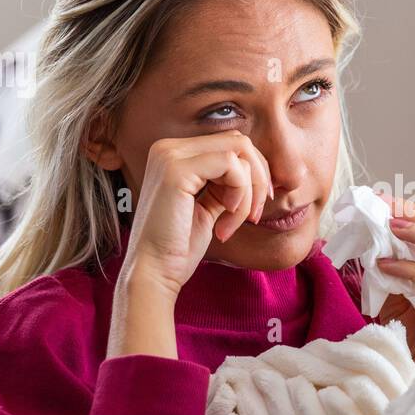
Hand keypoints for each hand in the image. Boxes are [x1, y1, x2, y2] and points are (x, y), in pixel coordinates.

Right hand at [108, 132, 270, 359]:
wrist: (155, 272)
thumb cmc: (181, 246)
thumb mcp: (209, 205)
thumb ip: (226, 184)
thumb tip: (258, 169)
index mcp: (173, 154)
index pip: (231, 144)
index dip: (254, 173)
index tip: (254, 208)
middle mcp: (168, 148)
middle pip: (239, 142)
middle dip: (258, 179)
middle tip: (254, 215)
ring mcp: (170, 155)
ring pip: (239, 152)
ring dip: (250, 192)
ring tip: (235, 222)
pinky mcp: (176, 170)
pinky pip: (232, 166)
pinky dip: (241, 196)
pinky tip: (225, 222)